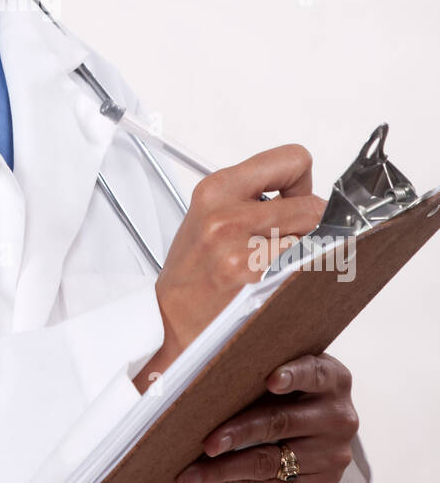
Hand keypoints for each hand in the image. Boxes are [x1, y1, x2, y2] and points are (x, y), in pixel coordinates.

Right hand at [132, 144, 325, 390]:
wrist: (168, 321)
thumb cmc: (194, 271)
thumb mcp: (209, 216)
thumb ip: (253, 197)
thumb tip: (308, 195)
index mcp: (216, 189)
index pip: (293, 160)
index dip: (301, 183)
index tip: (291, 202)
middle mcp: (226, 214)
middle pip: (313, 205)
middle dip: (309, 225)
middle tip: (284, 242)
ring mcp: (240, 249)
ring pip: (314, 239)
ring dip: (306, 253)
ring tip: (276, 265)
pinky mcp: (252, 280)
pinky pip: (305, 267)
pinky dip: (302, 275)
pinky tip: (277, 283)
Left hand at [175, 353, 359, 482]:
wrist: (319, 430)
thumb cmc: (289, 392)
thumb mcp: (286, 369)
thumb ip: (260, 364)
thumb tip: (203, 367)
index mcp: (333, 379)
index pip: (314, 373)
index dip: (292, 375)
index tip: (270, 380)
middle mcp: (339, 417)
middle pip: (281, 422)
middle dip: (238, 433)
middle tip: (206, 443)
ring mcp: (334, 454)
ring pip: (271, 461)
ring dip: (226, 468)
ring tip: (191, 474)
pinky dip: (238, 482)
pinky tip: (213, 479)